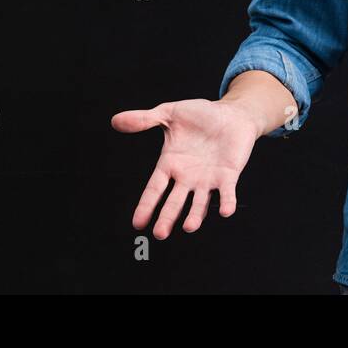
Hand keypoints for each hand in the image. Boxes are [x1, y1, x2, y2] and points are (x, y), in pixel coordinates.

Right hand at [111, 98, 263, 238]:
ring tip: (190, 227)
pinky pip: (227, 193)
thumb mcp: (169, 114)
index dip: (146, 205)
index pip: (154, 189)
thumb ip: (144, 119)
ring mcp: (208, 179)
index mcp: (171, 165)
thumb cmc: (201, 114)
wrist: (232, 113)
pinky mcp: (228, 176)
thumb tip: (115, 120)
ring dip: (195, 215)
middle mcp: (187, 177)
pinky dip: (227, 202)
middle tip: (160, 233)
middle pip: (174, 202)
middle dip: (167, 218)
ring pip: (199, 203)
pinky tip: (226, 211)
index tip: (138, 223)